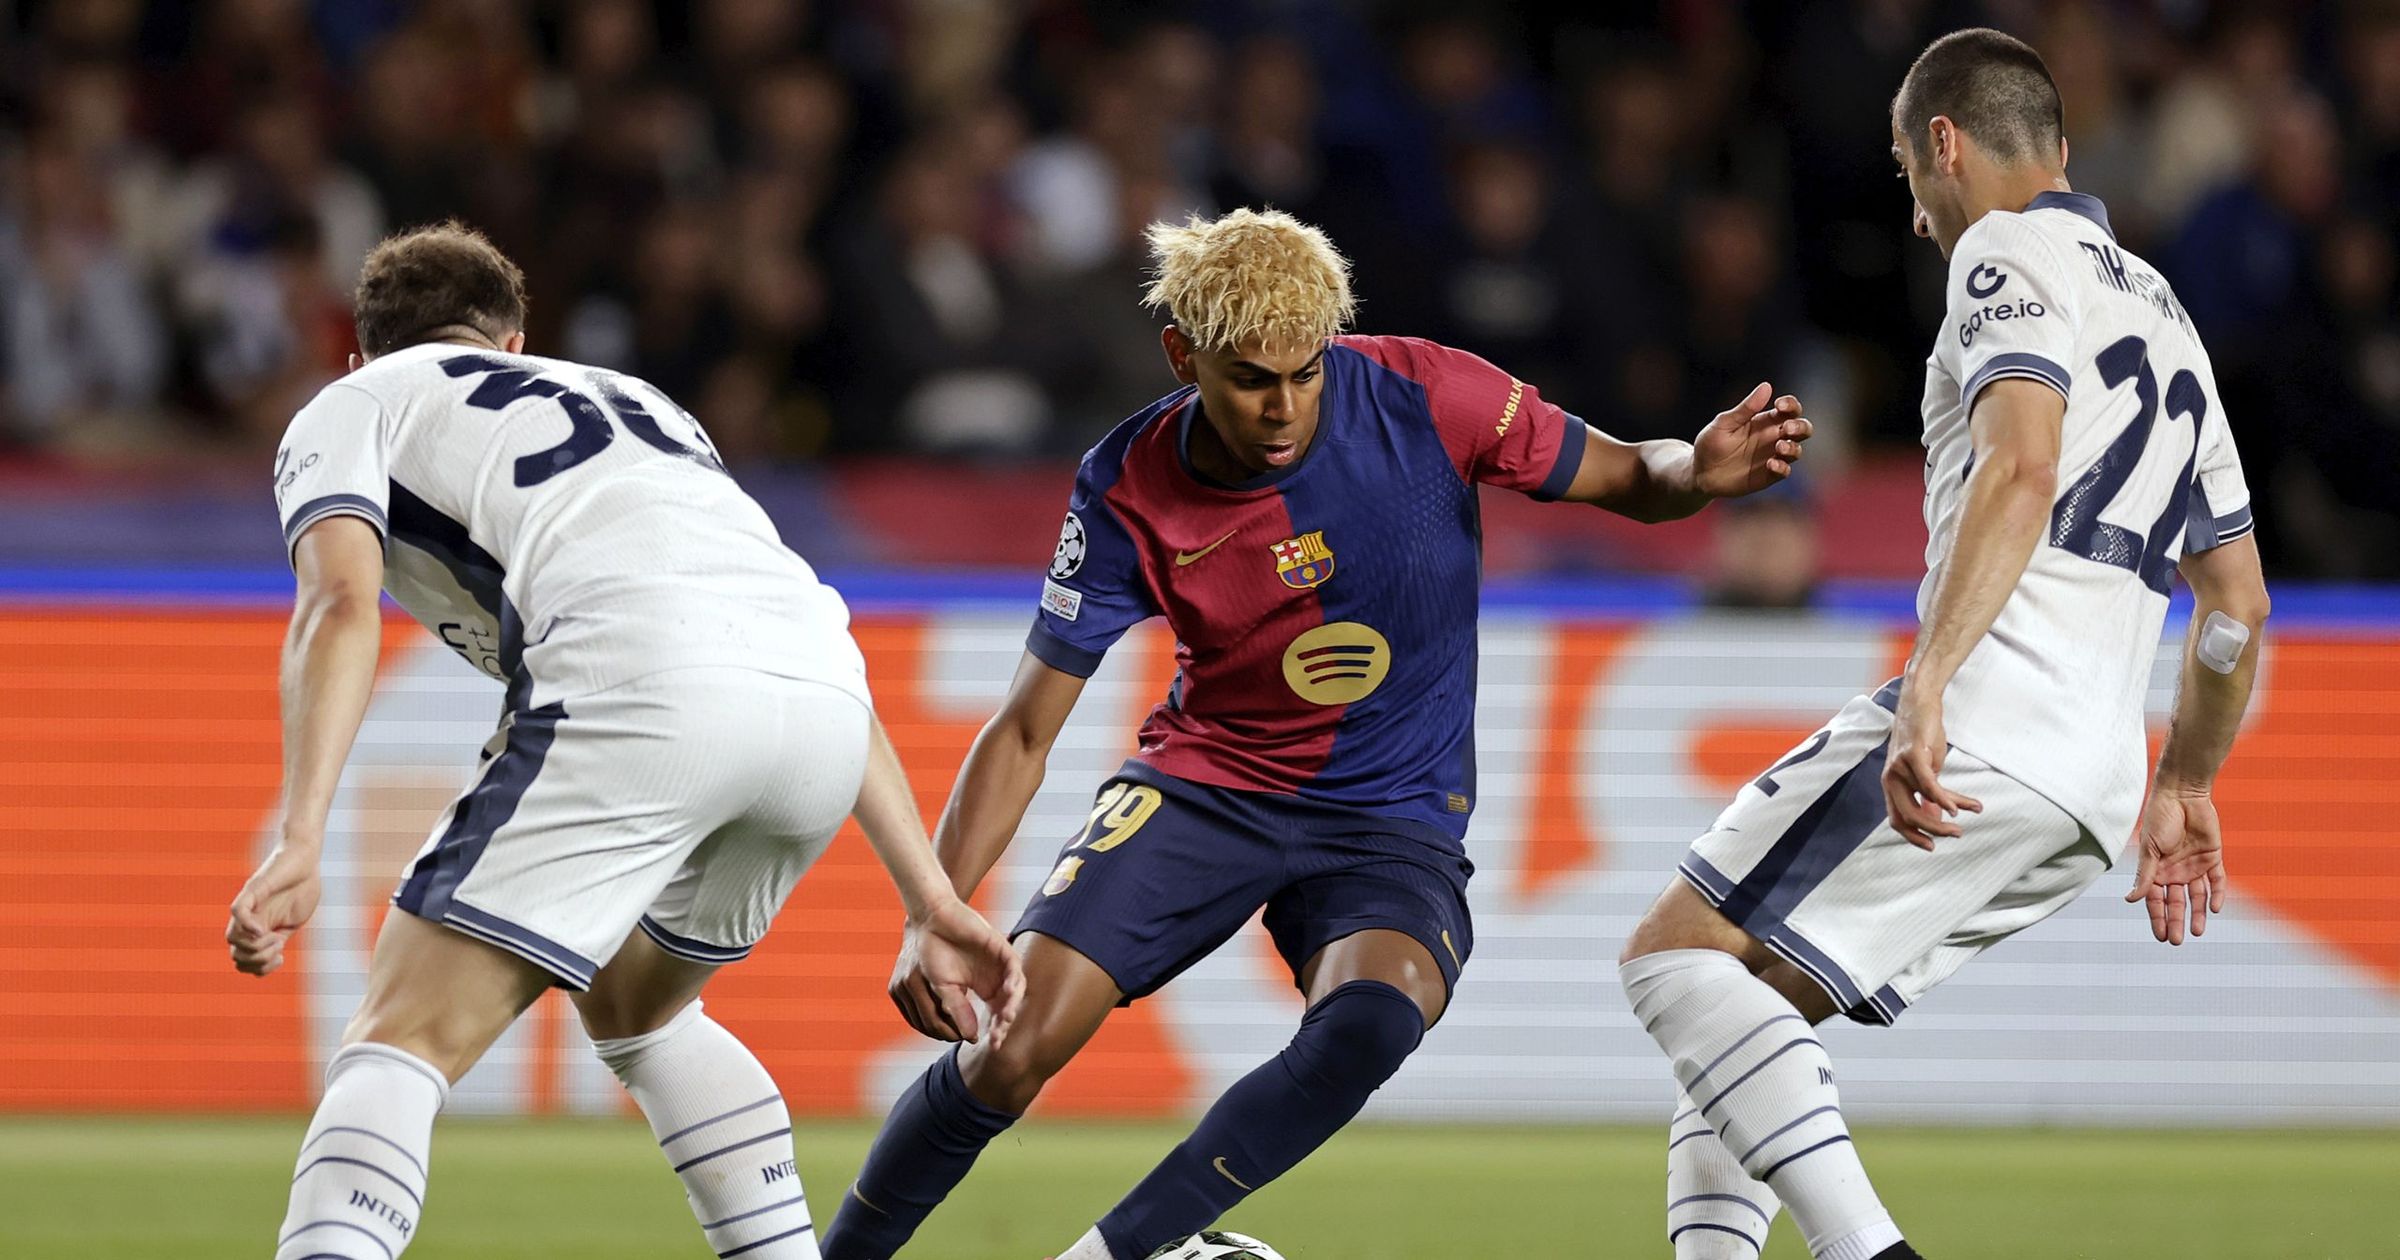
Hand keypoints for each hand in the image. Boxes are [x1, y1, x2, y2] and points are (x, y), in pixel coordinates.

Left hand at [226, 840, 323, 976]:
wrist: (306, 857)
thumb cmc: (303, 886)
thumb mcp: (293, 920)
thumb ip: (280, 937)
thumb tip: (272, 955)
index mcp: (258, 929)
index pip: (243, 960)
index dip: (260, 968)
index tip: (281, 957)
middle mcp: (248, 920)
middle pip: (235, 954)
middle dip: (258, 961)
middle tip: (279, 948)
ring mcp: (249, 905)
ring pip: (232, 938)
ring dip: (255, 948)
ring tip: (276, 938)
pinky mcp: (253, 889)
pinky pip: (238, 911)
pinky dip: (247, 925)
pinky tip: (263, 930)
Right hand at [887, 898, 1024, 1046]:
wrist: (930, 920)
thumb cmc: (929, 954)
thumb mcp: (940, 986)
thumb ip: (954, 1009)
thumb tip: (969, 1036)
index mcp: (976, 992)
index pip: (989, 1017)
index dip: (987, 1032)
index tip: (985, 1045)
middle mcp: (990, 981)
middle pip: (1004, 1009)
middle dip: (1000, 1026)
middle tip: (997, 1040)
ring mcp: (997, 966)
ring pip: (1013, 992)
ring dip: (1009, 1007)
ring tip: (1005, 1020)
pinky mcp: (1002, 949)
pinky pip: (1015, 968)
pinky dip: (1014, 980)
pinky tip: (1009, 991)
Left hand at [1694, 382, 1812, 498]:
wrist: (1699, 472)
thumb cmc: (1710, 444)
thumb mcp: (1724, 423)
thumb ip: (1746, 408)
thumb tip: (1767, 386)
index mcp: (1765, 421)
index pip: (1789, 409)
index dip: (1791, 405)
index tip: (1779, 405)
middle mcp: (1772, 438)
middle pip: (1802, 428)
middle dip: (1800, 426)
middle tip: (1786, 428)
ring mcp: (1772, 457)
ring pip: (1796, 450)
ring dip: (1792, 447)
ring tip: (1779, 447)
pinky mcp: (1767, 476)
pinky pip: (1784, 471)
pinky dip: (1782, 467)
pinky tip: (1771, 464)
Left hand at [1881, 691, 1980, 850]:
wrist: (1920, 705)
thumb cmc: (1923, 739)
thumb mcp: (1924, 771)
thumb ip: (1926, 794)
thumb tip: (1936, 816)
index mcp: (1891, 785)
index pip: (1897, 820)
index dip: (1912, 837)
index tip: (1932, 847)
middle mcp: (1890, 778)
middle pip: (1906, 817)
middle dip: (1933, 830)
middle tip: (1956, 834)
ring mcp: (1899, 767)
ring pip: (1920, 802)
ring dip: (1946, 814)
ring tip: (1967, 816)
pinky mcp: (1912, 755)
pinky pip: (1927, 784)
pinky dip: (1942, 798)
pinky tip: (1957, 807)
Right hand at [2124, 785, 2226, 944]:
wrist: (2183, 794)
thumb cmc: (2160, 817)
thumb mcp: (2150, 849)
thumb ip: (2144, 874)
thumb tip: (2131, 899)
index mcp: (2156, 869)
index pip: (2156, 900)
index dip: (2158, 918)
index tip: (2161, 936)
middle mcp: (2175, 871)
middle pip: (2176, 902)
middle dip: (2176, 921)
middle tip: (2177, 941)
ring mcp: (2194, 865)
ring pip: (2197, 896)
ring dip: (2197, 914)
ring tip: (2197, 932)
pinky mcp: (2213, 858)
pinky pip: (2217, 881)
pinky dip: (2217, 894)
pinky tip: (2214, 909)